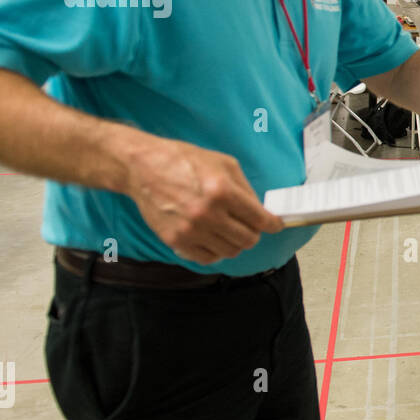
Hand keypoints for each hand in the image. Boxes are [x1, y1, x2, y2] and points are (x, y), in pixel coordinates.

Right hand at [124, 138, 284, 264]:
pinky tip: (213, 238)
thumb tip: (261, 211)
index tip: (276, 225)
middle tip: (249, 226)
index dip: (273, 224)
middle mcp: (208, 214)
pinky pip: (207, 259)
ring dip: (234, 243)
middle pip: (247, 240)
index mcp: (222, 192)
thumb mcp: (224, 164)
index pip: (259, 219)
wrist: (143, 167)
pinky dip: (215, 251)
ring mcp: (190, 230)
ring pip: (229, 252)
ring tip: (229, 230)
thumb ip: (246, 189)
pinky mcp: (175, 241)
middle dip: (253, 233)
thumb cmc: (185, 161)